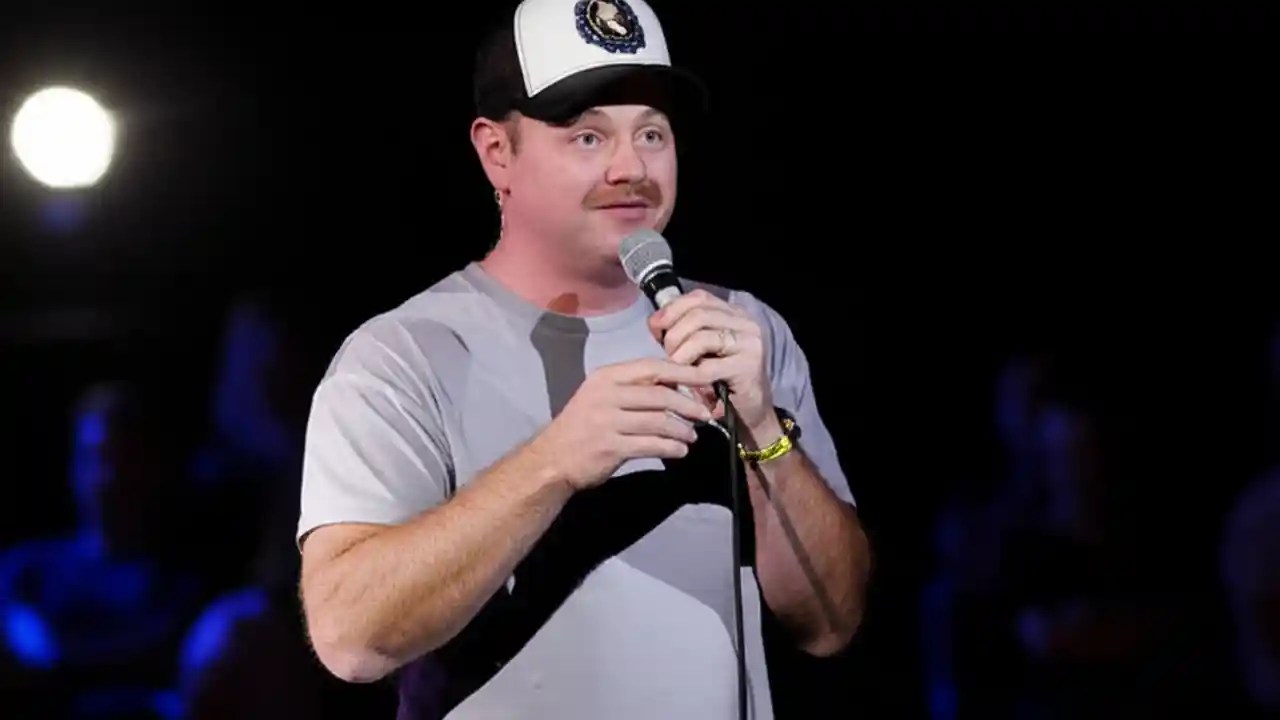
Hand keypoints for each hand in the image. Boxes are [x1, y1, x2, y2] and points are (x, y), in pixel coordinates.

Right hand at [532, 358, 713, 490]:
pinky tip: (680, 451)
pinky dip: (671, 448)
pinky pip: (652, 444)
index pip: (652, 367)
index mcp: (606, 377)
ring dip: (682, 430)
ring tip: (692, 436)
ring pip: (659, 421)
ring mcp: (607, 421)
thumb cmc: (581, 427)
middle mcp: (606, 395)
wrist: (552, 460)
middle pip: (660, 394)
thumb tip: (676, 387)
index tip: (705, 378)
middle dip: (689, 405)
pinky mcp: (611, 447)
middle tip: (705, 414)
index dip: (683, 372)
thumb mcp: (601, 397)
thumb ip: (633, 389)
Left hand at [648, 289, 775, 433]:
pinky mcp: (748, 368)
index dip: (672, 309)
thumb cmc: (720, 378)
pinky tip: (683, 382)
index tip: (656, 328)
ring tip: (676, 368)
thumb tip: (655, 321)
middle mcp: (745, 323)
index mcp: (733, 312)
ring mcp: (749, 344)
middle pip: (697, 315)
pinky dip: (688, 375)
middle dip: (673, 335)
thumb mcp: (701, 348)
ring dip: (679, 355)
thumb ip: (683, 329)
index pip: (698, 297)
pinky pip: (707, 368)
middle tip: (667, 354)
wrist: (750, 411)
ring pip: (701, 337)